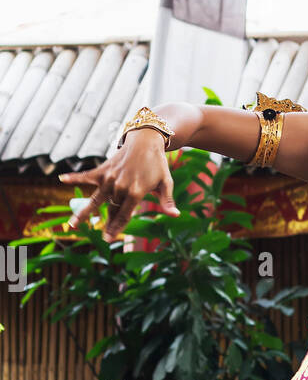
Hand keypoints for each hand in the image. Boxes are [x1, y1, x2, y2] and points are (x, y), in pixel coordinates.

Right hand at [58, 128, 179, 243]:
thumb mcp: (166, 183)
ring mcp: (110, 178)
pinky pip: (86, 176)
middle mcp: (120, 186)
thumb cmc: (157, 164)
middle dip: (107, 224)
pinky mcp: (103, 170)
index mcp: (135, 192)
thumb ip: (167, 201)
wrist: (146, 140)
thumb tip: (175, 215)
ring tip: (72, 225)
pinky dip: (74, 177)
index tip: (109, 239)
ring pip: (95, 199)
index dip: (117, 228)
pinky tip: (61, 179)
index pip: (124, 215)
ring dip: (83, 212)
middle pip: (111, 210)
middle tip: (103, 238)